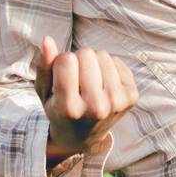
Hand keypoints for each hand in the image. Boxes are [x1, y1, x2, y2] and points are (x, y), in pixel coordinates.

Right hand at [34, 34, 137, 164]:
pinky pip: (117, 61)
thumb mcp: (44, 93)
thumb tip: (47, 40)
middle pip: (86, 54)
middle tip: (76, 80)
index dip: (61, 62)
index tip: (61, 78)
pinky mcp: (131, 97)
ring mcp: (116, 103)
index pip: (66, 60)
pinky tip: (102, 84)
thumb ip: (44, 67)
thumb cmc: (59, 109)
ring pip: (103, 55)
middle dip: (78, 60)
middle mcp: (95, 107)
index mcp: (69, 108)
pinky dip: (108, 67)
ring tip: (88, 82)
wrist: (82, 136)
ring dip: (93, 63)